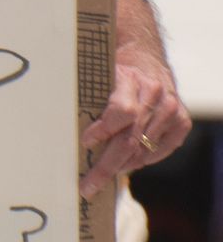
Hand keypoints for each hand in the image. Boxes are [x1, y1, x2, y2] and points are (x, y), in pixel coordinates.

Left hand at [80, 30, 190, 197]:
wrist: (144, 56)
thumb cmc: (112, 68)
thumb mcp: (98, 74)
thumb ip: (88, 97)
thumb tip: (58, 124)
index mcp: (130, 80)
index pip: (121, 111)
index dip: (103, 130)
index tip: (85, 143)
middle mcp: (155, 95)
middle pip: (130, 139)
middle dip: (106, 166)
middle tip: (88, 186)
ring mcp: (171, 109)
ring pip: (144, 149)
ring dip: (122, 166)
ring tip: (102, 177)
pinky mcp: (182, 121)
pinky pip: (162, 150)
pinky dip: (143, 160)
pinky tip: (128, 164)